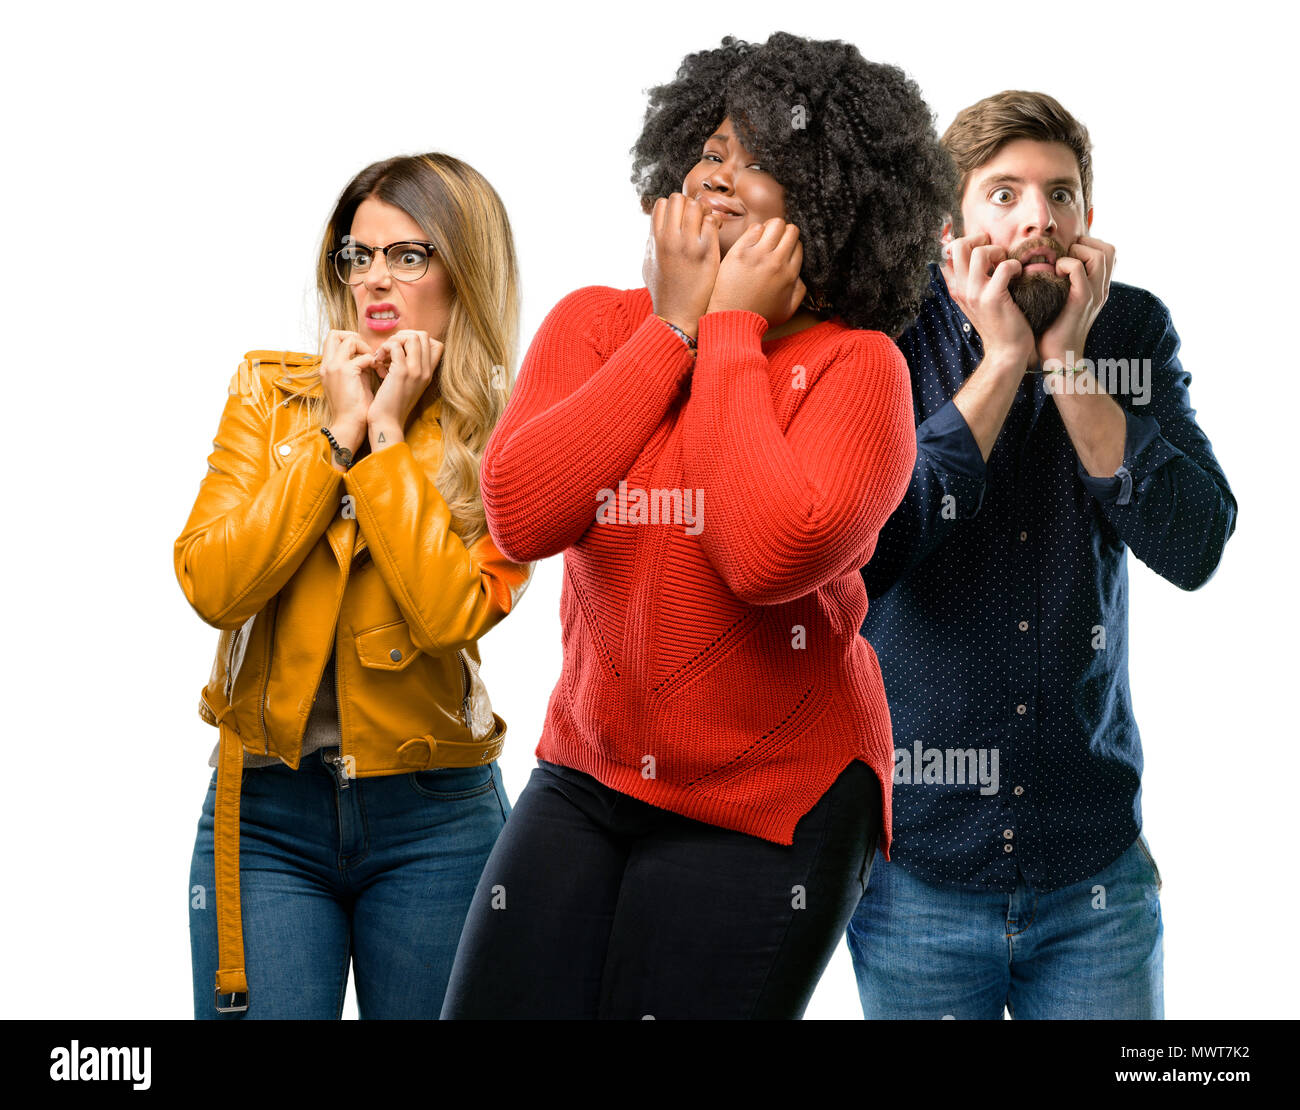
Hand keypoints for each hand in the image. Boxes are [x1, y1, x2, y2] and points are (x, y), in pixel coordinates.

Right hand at [319, 330, 375, 450]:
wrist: (349, 426)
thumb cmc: (355, 409)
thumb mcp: (354, 382)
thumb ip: (358, 367)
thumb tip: (370, 357)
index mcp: (327, 367)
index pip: (333, 340)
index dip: (350, 341)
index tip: (364, 353)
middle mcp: (327, 364)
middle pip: (335, 333)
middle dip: (355, 337)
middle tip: (368, 353)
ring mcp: (334, 367)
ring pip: (348, 339)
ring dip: (365, 348)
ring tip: (374, 363)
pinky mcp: (345, 372)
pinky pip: (363, 356)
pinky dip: (373, 362)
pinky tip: (378, 372)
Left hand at [366, 329, 442, 448]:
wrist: (387, 423)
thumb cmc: (392, 404)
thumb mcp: (407, 385)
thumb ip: (409, 368)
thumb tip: (399, 349)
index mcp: (429, 374)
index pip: (436, 344)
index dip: (417, 340)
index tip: (401, 351)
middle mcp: (426, 370)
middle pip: (423, 336)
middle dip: (403, 337)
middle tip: (389, 351)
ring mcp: (416, 371)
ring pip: (411, 337)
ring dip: (393, 341)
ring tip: (383, 356)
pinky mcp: (401, 372)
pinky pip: (395, 346)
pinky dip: (383, 349)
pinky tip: (377, 362)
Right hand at [643, 192, 720, 338]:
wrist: (677, 315)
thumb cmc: (663, 292)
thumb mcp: (648, 265)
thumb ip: (651, 243)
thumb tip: (655, 229)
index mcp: (655, 240)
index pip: (662, 203)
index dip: (673, 208)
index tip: (680, 220)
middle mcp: (669, 239)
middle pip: (679, 199)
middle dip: (688, 205)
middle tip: (695, 220)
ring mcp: (688, 245)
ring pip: (697, 206)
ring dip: (703, 212)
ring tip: (706, 225)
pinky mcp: (707, 253)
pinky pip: (712, 221)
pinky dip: (715, 223)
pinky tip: (715, 233)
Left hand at [705, 217, 805, 326]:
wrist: (733, 320)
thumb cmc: (760, 317)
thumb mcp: (788, 309)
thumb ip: (800, 290)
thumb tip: (801, 273)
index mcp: (790, 274)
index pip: (798, 244)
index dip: (790, 245)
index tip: (782, 250)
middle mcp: (777, 262)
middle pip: (790, 229)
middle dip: (783, 232)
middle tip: (773, 242)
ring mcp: (758, 255)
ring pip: (774, 224)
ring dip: (770, 229)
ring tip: (762, 240)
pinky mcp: (740, 252)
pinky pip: (754, 228)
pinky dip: (755, 231)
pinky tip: (750, 243)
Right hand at [943, 232, 1035, 372]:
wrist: (1006, 352)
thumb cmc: (999, 324)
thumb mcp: (979, 302)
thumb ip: (973, 282)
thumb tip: (977, 260)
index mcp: (957, 287)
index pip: (950, 252)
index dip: (969, 243)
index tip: (987, 252)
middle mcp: (961, 289)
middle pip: (959, 246)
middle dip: (980, 240)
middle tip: (996, 252)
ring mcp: (975, 294)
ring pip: (979, 252)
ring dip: (998, 251)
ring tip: (1007, 263)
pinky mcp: (992, 299)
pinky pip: (1004, 267)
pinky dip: (1015, 265)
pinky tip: (1019, 274)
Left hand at [1037, 235, 1114, 365]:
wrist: (1059, 356)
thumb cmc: (1054, 328)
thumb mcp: (1065, 301)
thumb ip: (1067, 283)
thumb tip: (1052, 264)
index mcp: (1100, 287)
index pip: (1109, 253)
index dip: (1090, 246)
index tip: (1069, 256)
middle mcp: (1101, 288)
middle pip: (1109, 249)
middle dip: (1085, 244)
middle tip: (1066, 257)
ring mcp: (1095, 293)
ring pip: (1100, 254)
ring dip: (1077, 252)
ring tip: (1061, 266)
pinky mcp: (1082, 299)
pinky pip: (1078, 269)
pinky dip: (1065, 264)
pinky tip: (1055, 275)